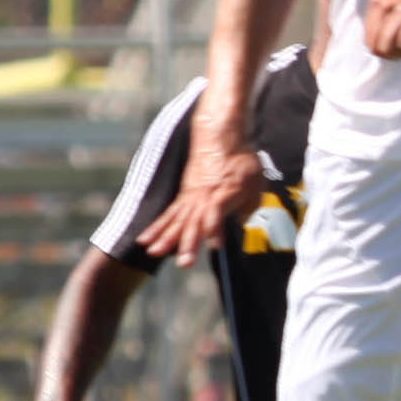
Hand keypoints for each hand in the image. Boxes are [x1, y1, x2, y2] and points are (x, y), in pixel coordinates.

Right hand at [135, 135, 257, 262]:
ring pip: (177, 220)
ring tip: (154, 253)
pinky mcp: (183, 197)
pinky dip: (156, 228)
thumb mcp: (256, 183)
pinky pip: (168, 215)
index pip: (217, 214)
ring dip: (166, 238)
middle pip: (194, 222)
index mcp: (223, 194)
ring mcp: (190, 198)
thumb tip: (242, 221)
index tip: (216, 246)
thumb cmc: (241, 160)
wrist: (221, 136)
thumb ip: (249, 206)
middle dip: (189, 244)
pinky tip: (144, 242)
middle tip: (184, 263)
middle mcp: (203, 198)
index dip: (215, 230)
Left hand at [363, 0, 400, 60]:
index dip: (382, 49)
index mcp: (378, 2)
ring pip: (389, 48)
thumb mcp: (395, 8)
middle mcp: (386, 4)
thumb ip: (381, 23)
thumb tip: (373, 49)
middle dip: (392, 54)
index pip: (368, 40)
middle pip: (377, 47)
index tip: (396, 45)